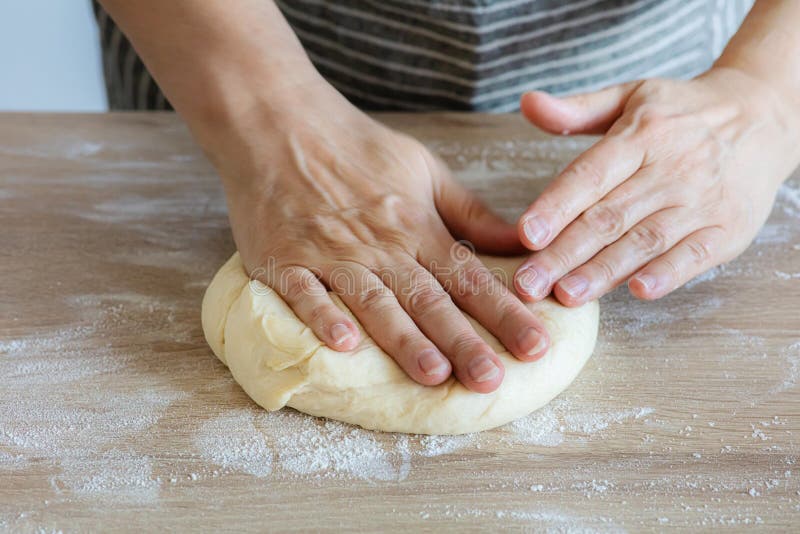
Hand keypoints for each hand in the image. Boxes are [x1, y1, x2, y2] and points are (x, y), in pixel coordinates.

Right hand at [209, 84, 549, 392]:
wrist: (279, 121)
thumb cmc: (357, 149)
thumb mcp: (424, 169)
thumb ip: (470, 213)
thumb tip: (521, 242)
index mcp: (417, 226)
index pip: (469, 277)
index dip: (504, 313)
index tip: (536, 346)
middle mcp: (379, 244)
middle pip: (428, 300)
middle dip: (462, 341)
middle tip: (491, 380)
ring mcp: (330, 252)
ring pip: (374, 302)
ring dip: (403, 339)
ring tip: (433, 374)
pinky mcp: (284, 258)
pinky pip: (303, 292)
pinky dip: (321, 316)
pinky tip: (342, 344)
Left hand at [513, 67, 799, 305]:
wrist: (765, 115)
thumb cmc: (683, 112)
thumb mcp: (631, 96)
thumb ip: (577, 109)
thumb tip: (527, 103)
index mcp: (640, 135)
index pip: (590, 175)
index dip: (556, 206)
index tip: (525, 234)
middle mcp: (671, 168)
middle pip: (608, 217)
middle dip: (564, 253)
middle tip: (528, 283)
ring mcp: (701, 201)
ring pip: (644, 240)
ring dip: (603, 271)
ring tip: (567, 295)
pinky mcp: (727, 229)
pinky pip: (695, 255)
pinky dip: (668, 274)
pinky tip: (638, 291)